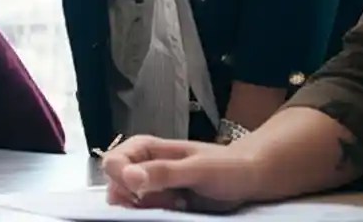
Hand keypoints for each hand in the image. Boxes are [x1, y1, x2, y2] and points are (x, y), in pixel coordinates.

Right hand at [102, 135, 261, 212]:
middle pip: (116, 186)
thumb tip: (129, 176)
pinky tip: (178, 208)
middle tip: (168, 198)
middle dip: (135, 198)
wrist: (250, 179)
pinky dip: (157, 214)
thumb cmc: (226, 167)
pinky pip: (145, 212)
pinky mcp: (160, 203)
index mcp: (143, 148)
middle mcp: (141, 165)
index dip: (121, 178)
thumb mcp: (197, 169)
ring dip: (148, 208)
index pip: (112, 163)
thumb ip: (163, 172)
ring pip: (129, 203)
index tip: (140, 190)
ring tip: (176, 203)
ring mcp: (150, 186)